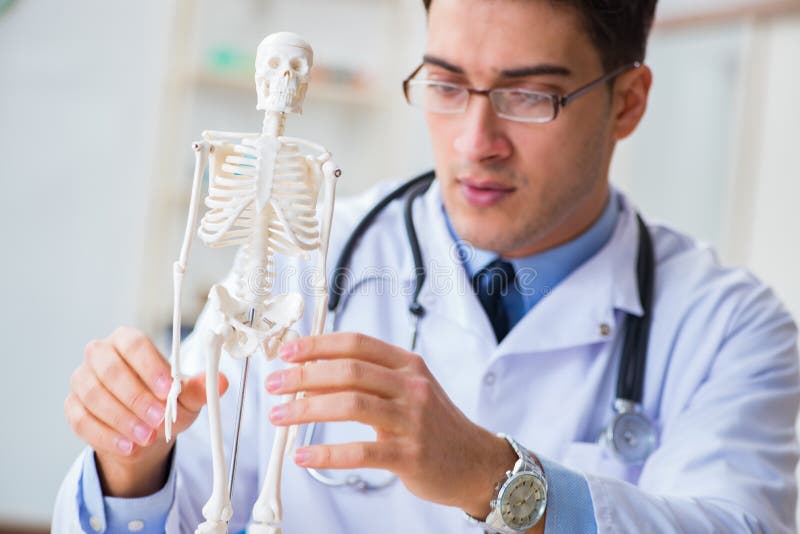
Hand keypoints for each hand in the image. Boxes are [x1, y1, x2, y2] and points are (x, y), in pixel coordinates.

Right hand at [64, 326, 227, 496]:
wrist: (144, 432)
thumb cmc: (165, 402)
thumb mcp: (186, 396)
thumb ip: (199, 388)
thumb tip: (221, 382)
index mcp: (128, 341)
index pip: (134, 344)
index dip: (149, 366)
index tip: (167, 389)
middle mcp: (100, 355)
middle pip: (110, 369)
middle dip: (135, 397)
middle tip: (158, 419)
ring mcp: (82, 380)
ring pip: (93, 395)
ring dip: (122, 418)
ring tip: (146, 436)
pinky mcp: (72, 407)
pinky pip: (82, 420)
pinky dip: (106, 435)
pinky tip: (128, 446)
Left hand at [265, 332, 517, 516]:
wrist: (476, 462)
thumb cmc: (435, 425)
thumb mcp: (408, 390)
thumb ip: (370, 379)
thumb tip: (314, 374)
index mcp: (407, 365)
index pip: (356, 344)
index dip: (319, 345)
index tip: (288, 352)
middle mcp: (411, 387)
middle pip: (349, 371)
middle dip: (304, 375)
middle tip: (275, 384)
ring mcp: (412, 420)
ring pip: (351, 405)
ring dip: (307, 409)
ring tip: (279, 415)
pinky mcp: (410, 455)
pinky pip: (361, 451)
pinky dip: (327, 453)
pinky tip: (303, 456)